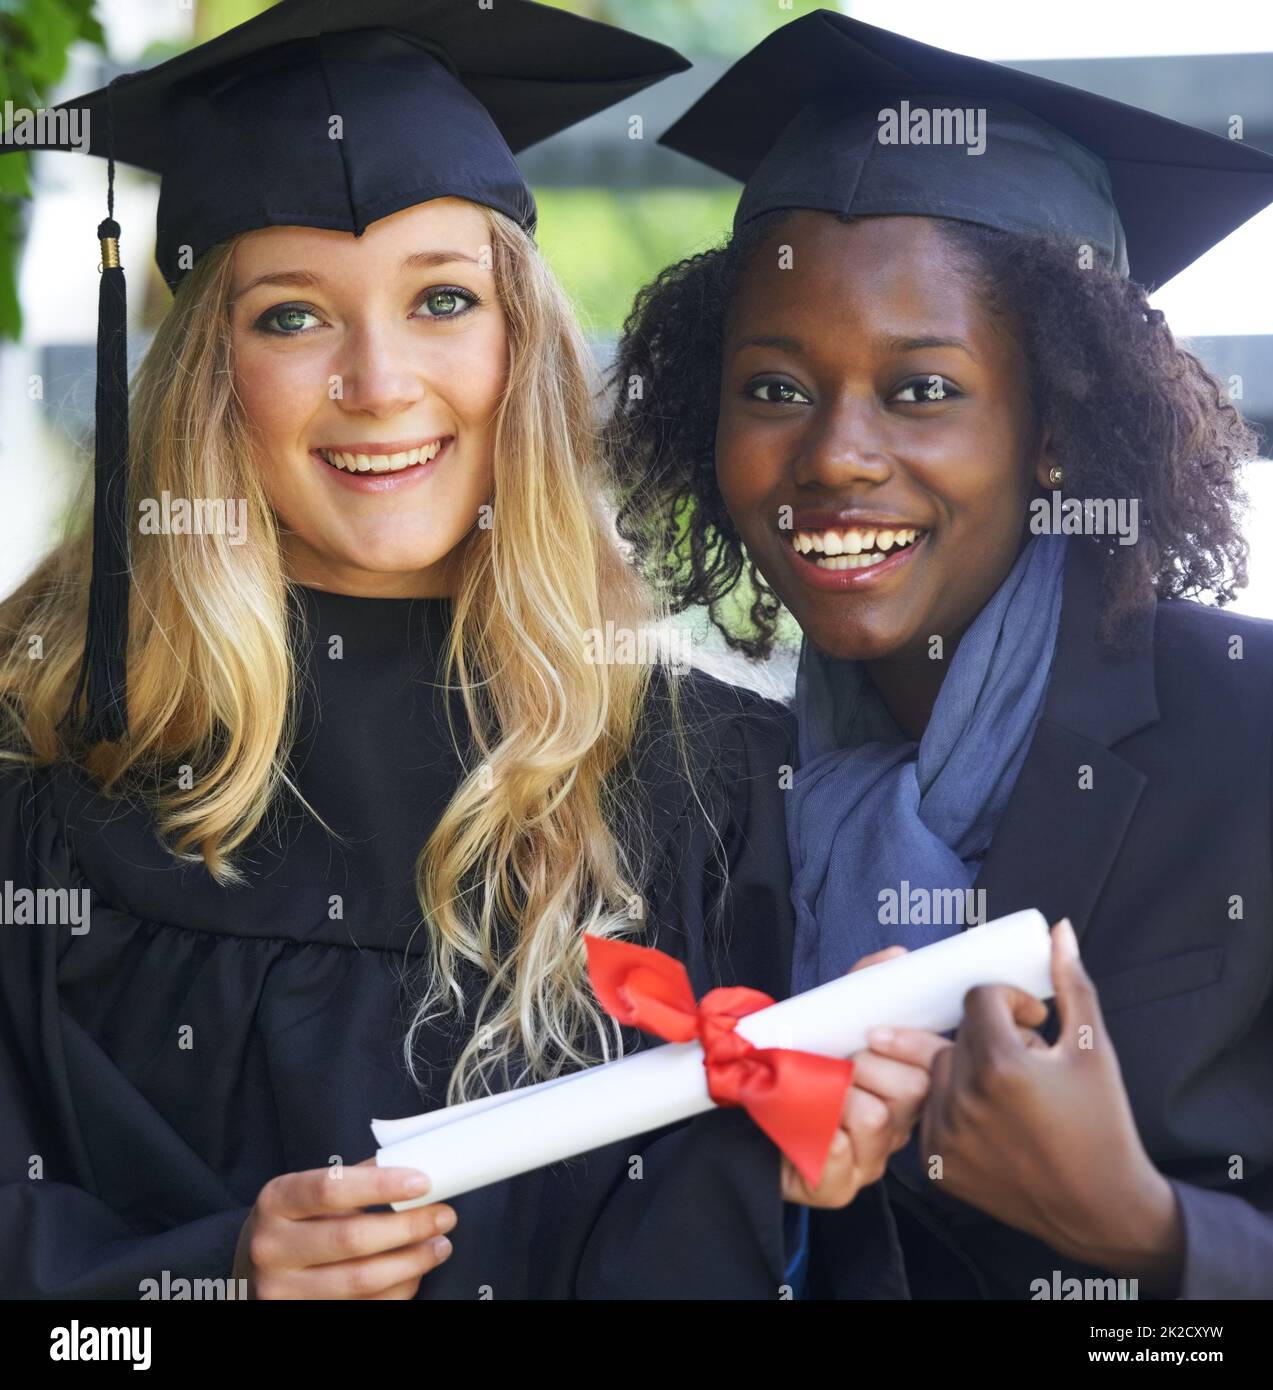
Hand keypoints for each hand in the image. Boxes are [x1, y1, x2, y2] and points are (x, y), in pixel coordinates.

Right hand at [232, 1159, 456, 1298]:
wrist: (249, 1274)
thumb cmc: (291, 1225)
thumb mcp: (305, 1193)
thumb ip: (354, 1179)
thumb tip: (413, 1164)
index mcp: (276, 1201)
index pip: (331, 1187)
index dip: (381, 1185)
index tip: (423, 1182)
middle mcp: (271, 1248)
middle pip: (352, 1238)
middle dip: (410, 1227)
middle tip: (445, 1215)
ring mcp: (282, 1292)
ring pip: (361, 1281)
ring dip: (412, 1263)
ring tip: (440, 1245)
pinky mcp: (299, 1317)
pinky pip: (362, 1308)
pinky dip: (397, 1291)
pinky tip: (415, 1273)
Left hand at [782, 946, 947, 1207]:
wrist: (744, 1116)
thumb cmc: (795, 1071)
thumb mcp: (827, 1022)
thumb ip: (861, 987)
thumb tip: (896, 956)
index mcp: (902, 1090)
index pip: (935, 1066)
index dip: (912, 1045)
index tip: (872, 1034)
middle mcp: (896, 1129)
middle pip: (912, 1089)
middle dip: (869, 1065)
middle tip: (837, 1063)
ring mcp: (870, 1161)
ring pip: (876, 1118)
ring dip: (834, 1092)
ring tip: (810, 1089)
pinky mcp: (838, 1186)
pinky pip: (837, 1150)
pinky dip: (811, 1125)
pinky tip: (797, 1121)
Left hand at [869, 919, 1182, 1293]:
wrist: (1102, 1207)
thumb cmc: (1104, 1124)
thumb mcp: (1092, 1047)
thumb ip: (1071, 983)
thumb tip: (1058, 928)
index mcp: (1001, 1065)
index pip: (978, 999)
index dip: (1009, 1003)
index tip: (1036, 1022)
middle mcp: (964, 1099)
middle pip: (958, 1034)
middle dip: (990, 1038)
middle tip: (1030, 1062)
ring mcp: (945, 1134)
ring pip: (940, 1070)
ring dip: (968, 1070)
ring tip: (1013, 1094)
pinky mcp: (936, 1163)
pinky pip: (931, 1110)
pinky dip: (954, 1107)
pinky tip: (994, 1121)